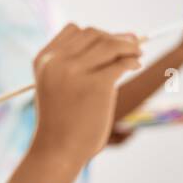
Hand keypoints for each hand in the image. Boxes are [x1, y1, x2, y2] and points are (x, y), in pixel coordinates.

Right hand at [31, 24, 142, 167]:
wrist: (57, 151)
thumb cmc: (63, 122)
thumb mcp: (60, 86)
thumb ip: (79, 65)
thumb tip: (121, 40)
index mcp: (44, 59)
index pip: (74, 30)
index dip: (96, 35)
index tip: (113, 42)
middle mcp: (57, 61)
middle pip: (94, 34)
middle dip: (115, 38)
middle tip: (133, 46)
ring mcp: (75, 71)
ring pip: (109, 43)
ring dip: (128, 46)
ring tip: (137, 54)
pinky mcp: (96, 84)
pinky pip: (120, 62)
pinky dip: (131, 61)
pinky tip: (135, 66)